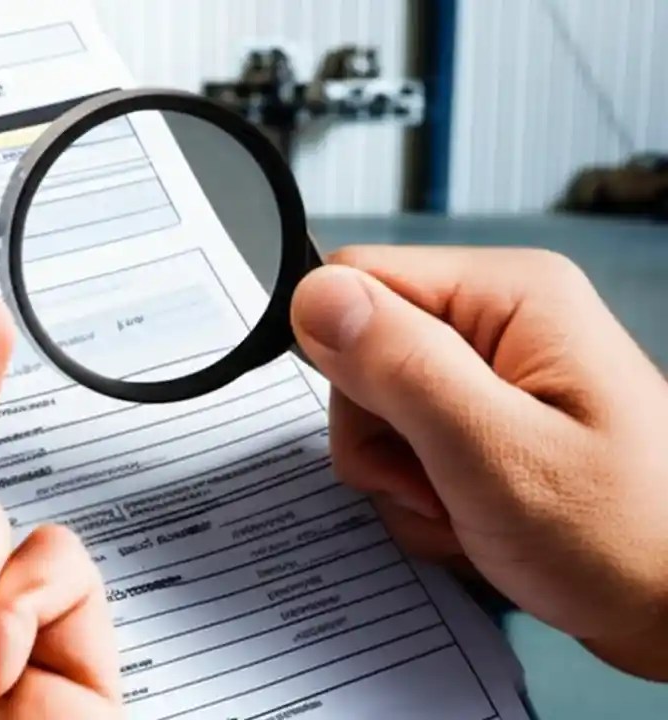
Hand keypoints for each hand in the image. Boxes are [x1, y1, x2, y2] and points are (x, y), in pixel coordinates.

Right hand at [289, 245, 667, 680]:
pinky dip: (422, 498)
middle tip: (439, 489)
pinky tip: (470, 523)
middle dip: (380, 439)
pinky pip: (409, 446)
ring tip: (465, 514)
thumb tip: (314, 298)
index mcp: (510, 295)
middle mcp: (501, 320)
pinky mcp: (491, 420)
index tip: (399, 435)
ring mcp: (496, 373)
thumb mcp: (494, 451)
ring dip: (401, 479)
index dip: (348, 363)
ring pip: (378, 411)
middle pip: (361, 354)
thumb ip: (401, 367)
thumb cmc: (621, 539)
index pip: (357, 284)